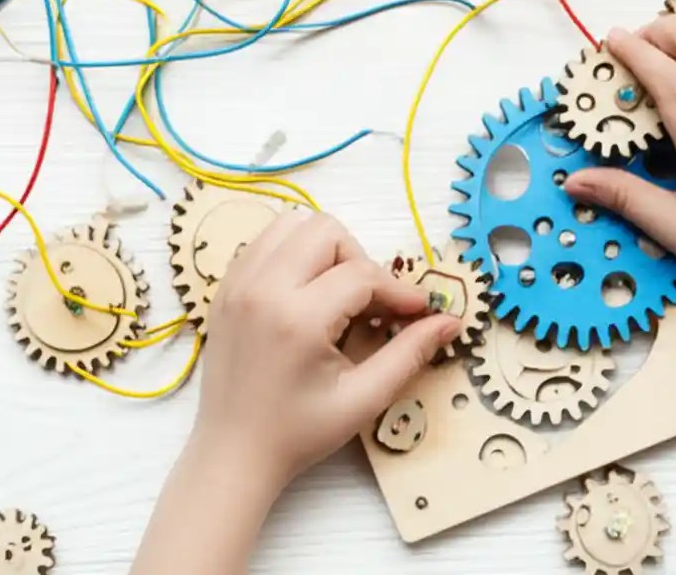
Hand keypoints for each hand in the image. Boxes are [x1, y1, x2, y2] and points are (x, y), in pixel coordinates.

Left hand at [192, 209, 461, 487]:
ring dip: (324, 249)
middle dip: (358, 259)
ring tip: (335, 293)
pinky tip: (306, 294)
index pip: (361, 274)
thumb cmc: (299, 432)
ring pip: (291, 224)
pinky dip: (292, 254)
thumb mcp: (363, 399)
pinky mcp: (224, 288)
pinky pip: (264, 242)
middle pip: (325, 230)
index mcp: (297, 319)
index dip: (399, 290)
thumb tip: (450, 321)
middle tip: (367, 302)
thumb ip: (409, 354)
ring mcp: (237, 284)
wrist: (232, 452)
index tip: (417, 311)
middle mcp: (262, 288)